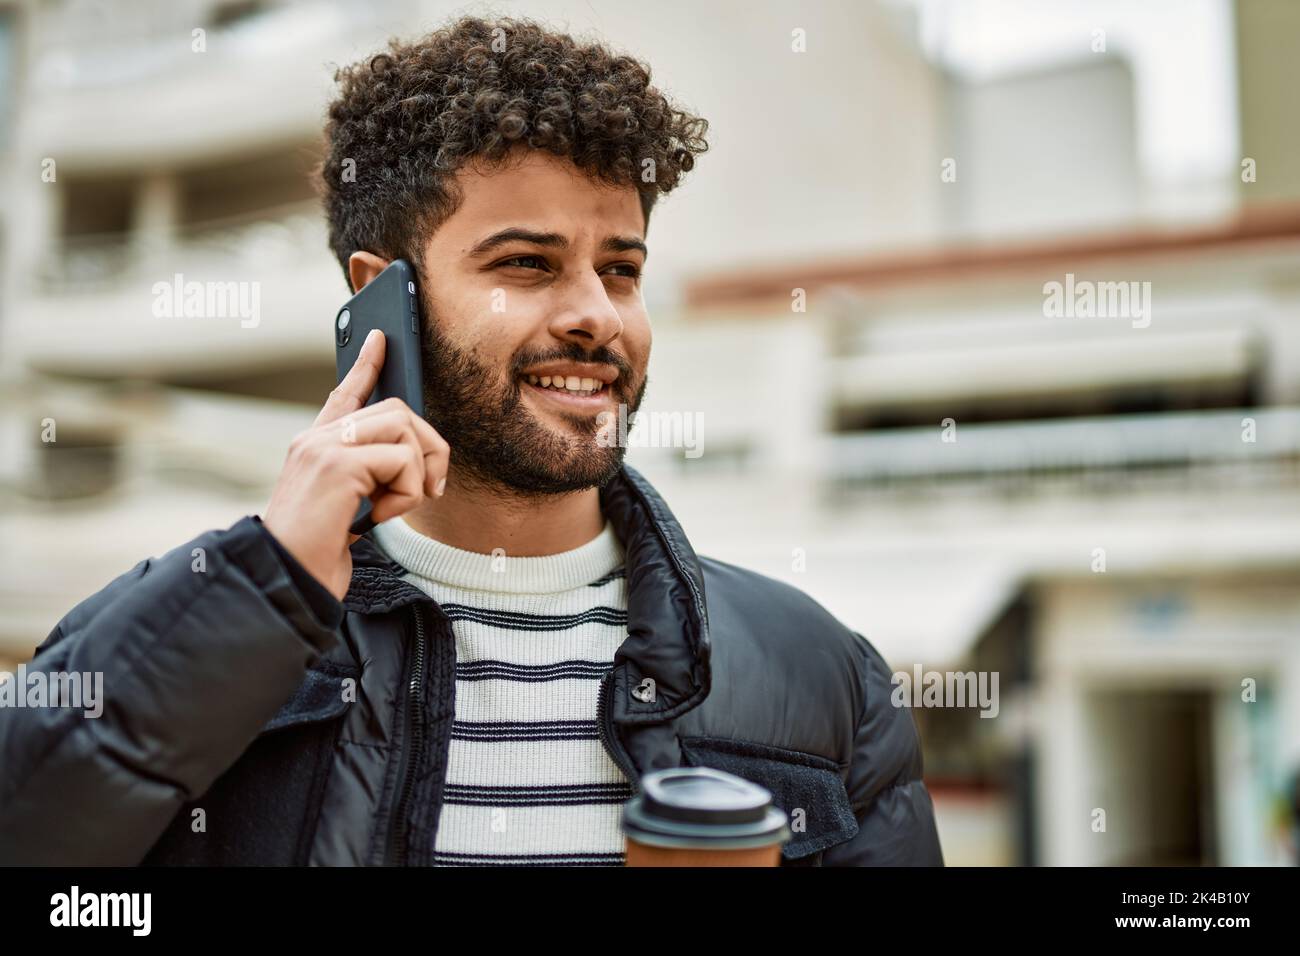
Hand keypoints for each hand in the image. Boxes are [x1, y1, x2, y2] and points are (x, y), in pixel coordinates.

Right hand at [263, 329, 448, 600]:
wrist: (285, 581)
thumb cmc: (314, 553)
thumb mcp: (346, 508)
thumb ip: (368, 478)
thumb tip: (410, 458)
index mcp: (314, 446)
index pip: (344, 394)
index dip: (366, 365)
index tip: (380, 339)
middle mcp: (315, 439)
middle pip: (396, 410)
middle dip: (428, 447)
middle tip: (429, 488)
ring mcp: (324, 448)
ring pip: (404, 428)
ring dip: (416, 472)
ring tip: (392, 507)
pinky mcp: (337, 465)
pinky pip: (402, 460)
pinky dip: (406, 493)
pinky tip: (380, 517)